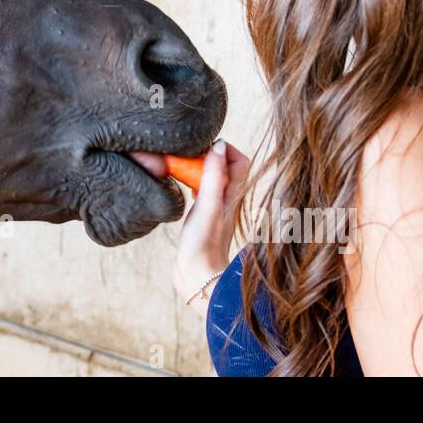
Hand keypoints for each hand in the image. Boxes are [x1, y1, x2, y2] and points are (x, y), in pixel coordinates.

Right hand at [173, 139, 250, 314]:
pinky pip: (202, 191)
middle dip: (209, 155)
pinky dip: (193, 182)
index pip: (240, 160)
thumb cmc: (203, 244)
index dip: (225, 149)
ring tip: (183, 166)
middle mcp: (227, 199)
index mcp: (233, 194)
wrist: (197, 276)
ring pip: (213, 178)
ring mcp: (216, 208)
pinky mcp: (203, 217)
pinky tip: (182, 186)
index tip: (204, 147)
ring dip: (200, 168)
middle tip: (189, 154)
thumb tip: (218, 146)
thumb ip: (213, 176)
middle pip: (226, 166)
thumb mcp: (208, 205)